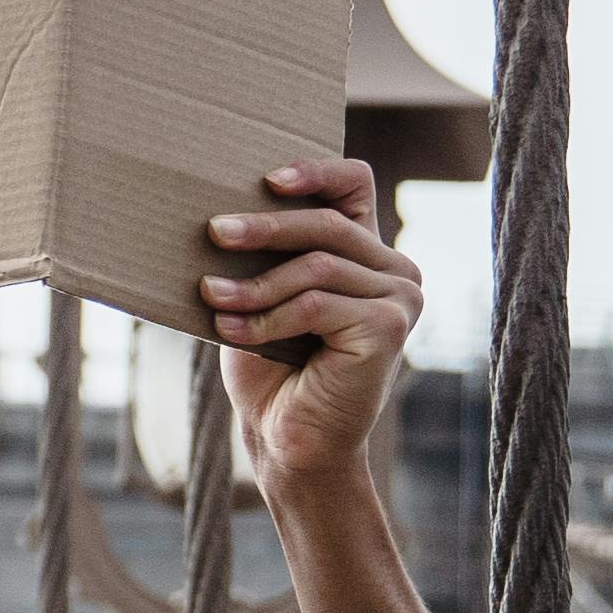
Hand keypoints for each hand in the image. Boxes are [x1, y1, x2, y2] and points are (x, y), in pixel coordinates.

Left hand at [202, 157, 424, 502]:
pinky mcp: (390, 326)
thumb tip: (219, 213)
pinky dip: (267, 318)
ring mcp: (400, 298)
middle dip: (264, 227)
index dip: (316, 171)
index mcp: (367, 255)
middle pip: (327, 223)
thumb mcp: (262, 300)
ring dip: (254, 285)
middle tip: (213, 232)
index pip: (355, 185)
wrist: (289, 442)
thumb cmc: (271, 372)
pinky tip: (232, 331)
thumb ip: (264, 257)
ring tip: (211, 299)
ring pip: (316, 266)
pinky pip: (316, 304)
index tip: (266, 178)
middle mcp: (395, 271)